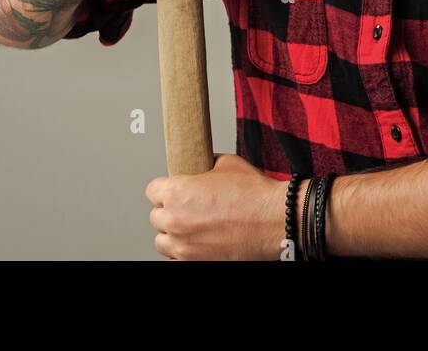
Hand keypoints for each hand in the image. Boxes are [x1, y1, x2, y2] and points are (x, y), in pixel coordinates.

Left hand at [145, 153, 287, 260]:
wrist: (275, 219)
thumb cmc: (255, 194)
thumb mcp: (227, 164)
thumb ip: (205, 166)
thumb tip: (200, 168)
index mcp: (177, 192)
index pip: (152, 190)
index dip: (165, 188)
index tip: (173, 191)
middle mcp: (175, 220)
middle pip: (156, 217)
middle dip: (170, 211)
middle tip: (188, 209)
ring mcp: (183, 246)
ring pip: (162, 242)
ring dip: (173, 234)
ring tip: (192, 228)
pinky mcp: (195, 263)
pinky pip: (176, 259)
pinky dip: (184, 252)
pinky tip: (199, 243)